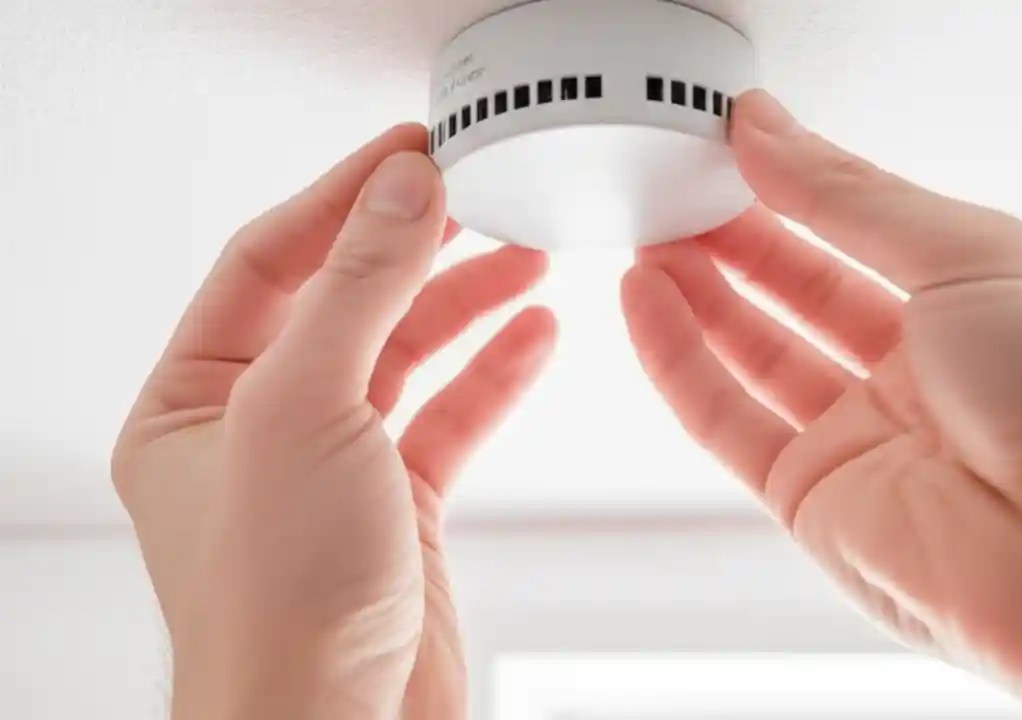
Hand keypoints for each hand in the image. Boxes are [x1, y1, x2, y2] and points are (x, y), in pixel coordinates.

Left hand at [112, 125, 554, 718]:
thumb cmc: (278, 610)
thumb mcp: (303, 409)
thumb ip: (356, 288)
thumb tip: (400, 191)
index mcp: (190, 403)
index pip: (266, 263)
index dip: (338, 197)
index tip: (408, 152)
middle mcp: (255, 431)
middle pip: (341, 302)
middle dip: (411, 244)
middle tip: (474, 189)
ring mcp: (331, 469)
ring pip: (403, 356)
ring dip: (463, 301)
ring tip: (525, 251)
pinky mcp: (399, 510)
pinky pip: (449, 418)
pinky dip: (493, 373)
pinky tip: (533, 335)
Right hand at [623, 91, 1021, 718]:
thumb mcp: (970, 255)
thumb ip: (853, 198)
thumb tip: (770, 134)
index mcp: (973, 309)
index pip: (860, 231)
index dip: (795, 186)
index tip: (733, 144)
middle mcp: (916, 377)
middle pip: (801, 292)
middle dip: (736, 238)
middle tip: (679, 188)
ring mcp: (862, 442)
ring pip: (755, 355)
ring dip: (698, 294)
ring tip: (649, 236)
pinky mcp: (812, 500)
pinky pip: (726, 421)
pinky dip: (678, 361)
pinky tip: (646, 303)